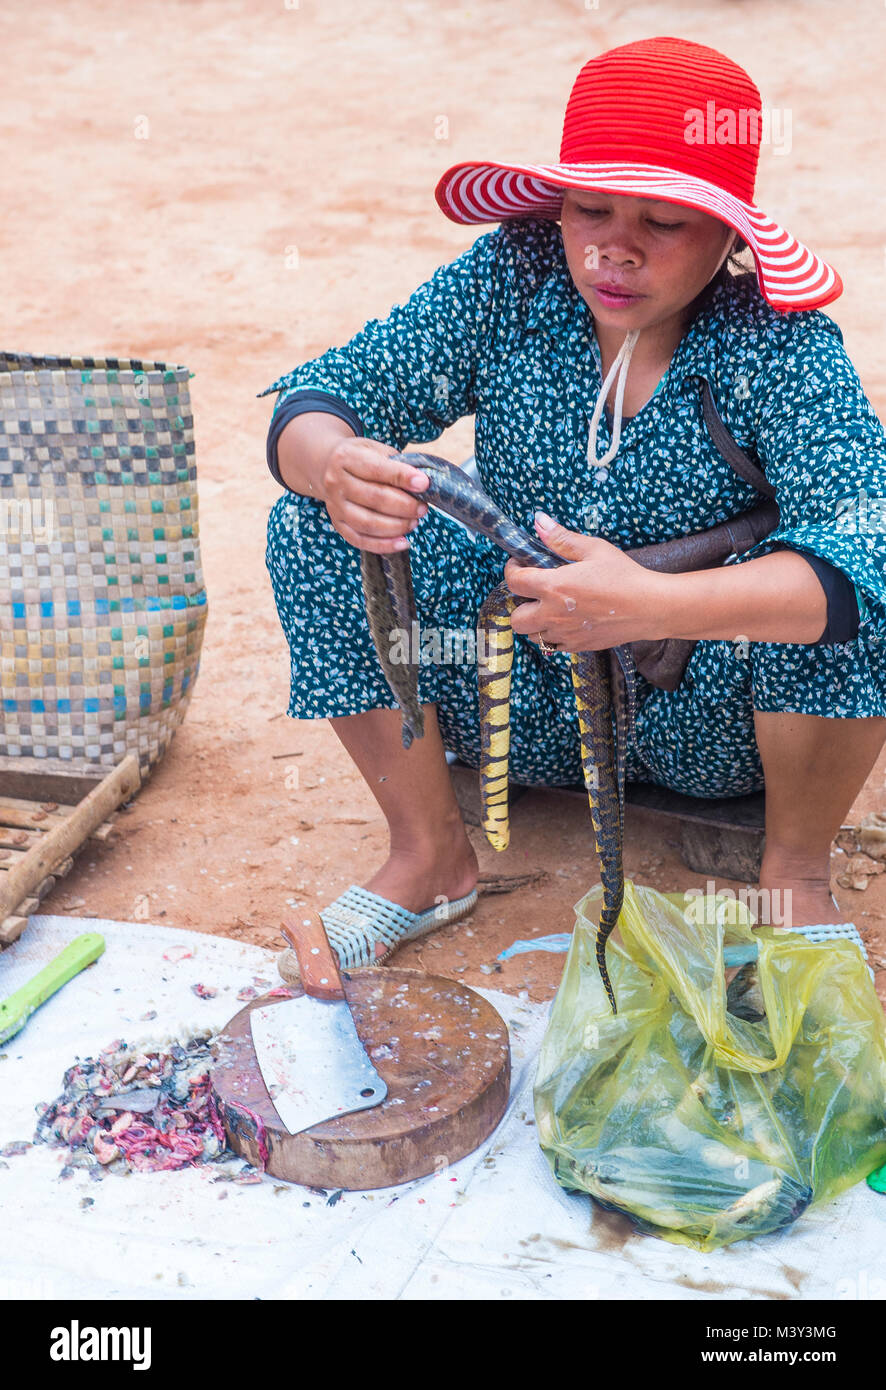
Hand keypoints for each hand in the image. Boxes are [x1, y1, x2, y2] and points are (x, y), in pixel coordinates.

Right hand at [321, 439, 429, 554]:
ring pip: (368, 523)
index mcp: (346, 458)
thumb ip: (396, 464)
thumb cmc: (360, 459)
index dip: (402, 477)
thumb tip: (421, 484)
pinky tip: (402, 542)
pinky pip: (360, 540)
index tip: (424, 484)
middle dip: (405, 506)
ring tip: (413, 522)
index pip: (377, 469)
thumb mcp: (375, 449)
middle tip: (422, 508)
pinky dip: (383, 545)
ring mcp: (335, 506)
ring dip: (396, 526)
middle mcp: (336, 483)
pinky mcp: (338, 524)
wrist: (328, 467)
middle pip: (374, 498)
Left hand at [505, 512, 668, 651]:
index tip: (520, 565)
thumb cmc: (624, 575)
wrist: (650, 607)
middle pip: (515, 618)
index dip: (512, 570)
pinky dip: (552, 635)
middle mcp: (553, 614)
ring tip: (550, 607)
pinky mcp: (578, 646)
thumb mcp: (594, 549)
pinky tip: (566, 621)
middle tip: (534, 592)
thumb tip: (538, 521)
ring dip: (534, 622)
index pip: (514, 582)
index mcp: (553, 587)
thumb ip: (561, 538)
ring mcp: (565, 634)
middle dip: (519, 603)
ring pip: (532, 635)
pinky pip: (552, 646)